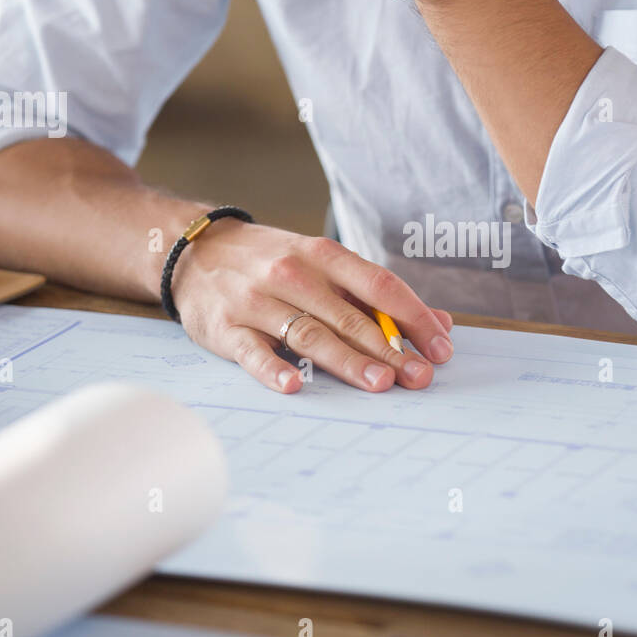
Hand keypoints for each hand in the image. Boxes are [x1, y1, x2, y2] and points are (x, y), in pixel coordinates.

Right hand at [172, 219, 453, 393]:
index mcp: (323, 255)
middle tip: (419, 377)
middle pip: (350, 317)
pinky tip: (296, 386)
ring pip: (310, 335)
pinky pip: (253, 351)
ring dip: (348, 361)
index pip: (380, 286)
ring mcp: (257, 301)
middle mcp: (293, 274)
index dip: (414, 317)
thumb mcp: (322, 263)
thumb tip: (438, 323)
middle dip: (390, 350)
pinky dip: (273, 369)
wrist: (196, 249)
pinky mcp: (226, 327)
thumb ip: (375, 296)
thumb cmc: (272, 262)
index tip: (441, 347)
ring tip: (380, 384)